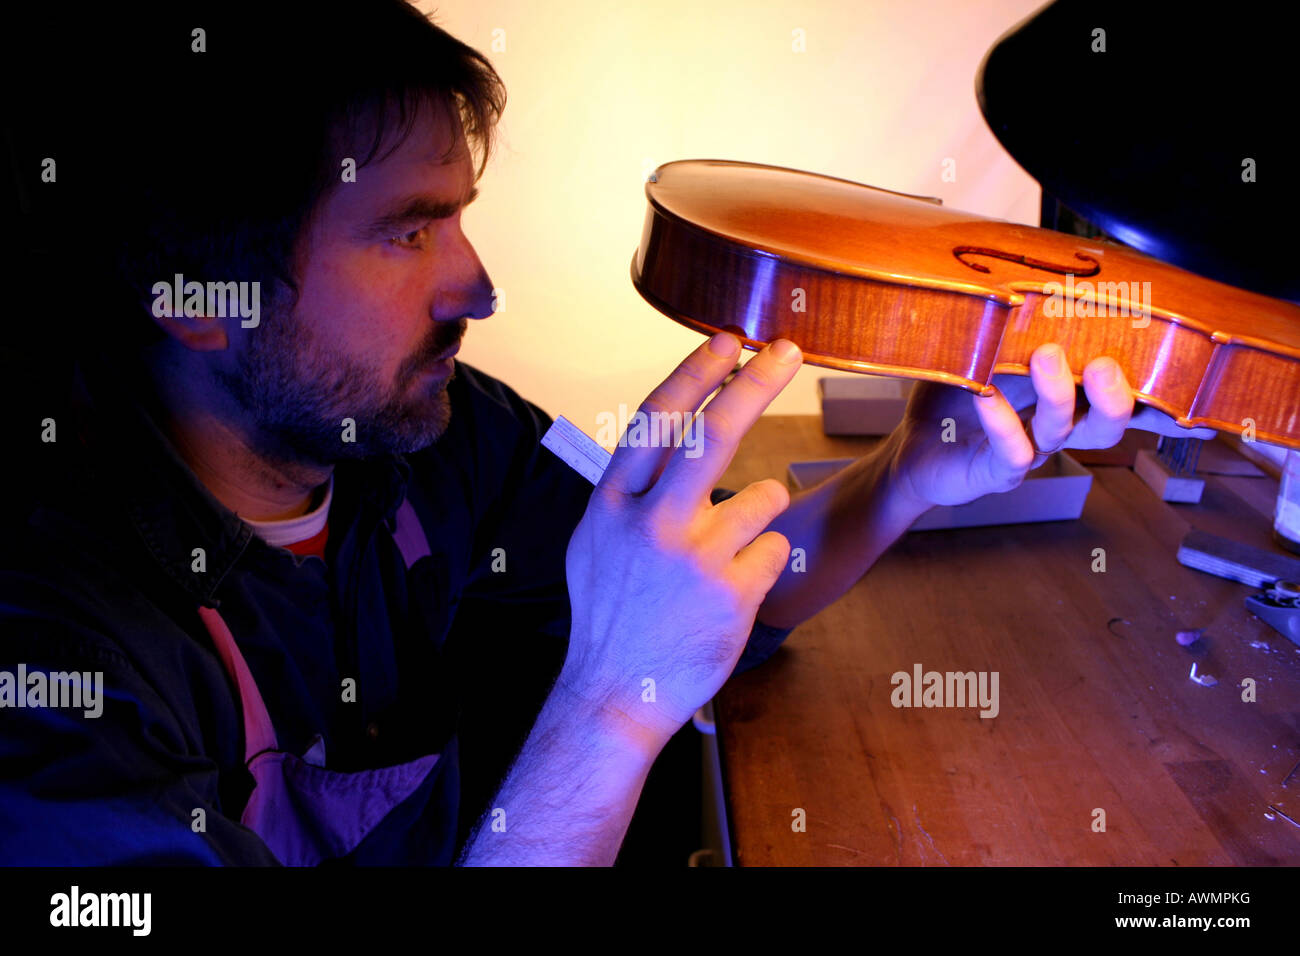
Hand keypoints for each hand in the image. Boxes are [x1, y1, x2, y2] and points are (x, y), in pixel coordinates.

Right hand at [560, 333, 802, 751]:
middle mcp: (650, 524)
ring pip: (763, 495)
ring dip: (760, 510)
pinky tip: (730, 590)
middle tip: (788, 350)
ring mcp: (693, 559)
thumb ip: (630, 488)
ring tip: (725, 551)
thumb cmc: (610, 610)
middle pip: (713, 434)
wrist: (617, 693)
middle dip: (756, 383)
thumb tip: (670, 428)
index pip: (657, 421)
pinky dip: (763, 560)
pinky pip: (776, 547)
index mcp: (612, 504)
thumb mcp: (597, 540)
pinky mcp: (732, 593)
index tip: (727, 340)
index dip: (696, 374)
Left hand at [890, 342, 1215, 508]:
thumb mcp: (984, 352)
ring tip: (1046, 356)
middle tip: (1105, 364)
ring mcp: (1031, 450)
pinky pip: (1011, 451)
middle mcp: (1059, 426)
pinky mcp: (996, 470)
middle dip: (1117, 394)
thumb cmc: (954, 398)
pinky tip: (987, 397)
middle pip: (1108, 421)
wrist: (912, 450)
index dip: (1159, 396)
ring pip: (1065, 432)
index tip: (1191, 384)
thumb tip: (1029, 268)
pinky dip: (1002, 422)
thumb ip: (1011, 322)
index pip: (1121, 393)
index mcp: (1067, 396)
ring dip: (1060, 395)